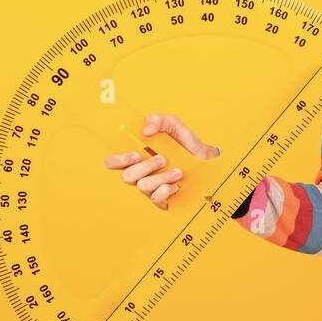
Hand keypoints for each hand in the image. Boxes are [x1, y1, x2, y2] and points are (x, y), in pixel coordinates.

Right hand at [102, 112, 220, 209]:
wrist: (208, 163)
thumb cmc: (187, 145)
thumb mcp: (175, 126)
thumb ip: (159, 120)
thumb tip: (145, 131)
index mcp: (137, 156)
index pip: (113, 162)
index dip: (117, 160)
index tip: (135, 154)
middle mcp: (140, 174)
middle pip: (127, 176)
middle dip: (145, 167)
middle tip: (162, 159)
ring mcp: (150, 188)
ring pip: (142, 187)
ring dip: (161, 177)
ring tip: (178, 171)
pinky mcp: (161, 200)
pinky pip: (155, 199)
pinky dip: (167, 190)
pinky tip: (177, 185)